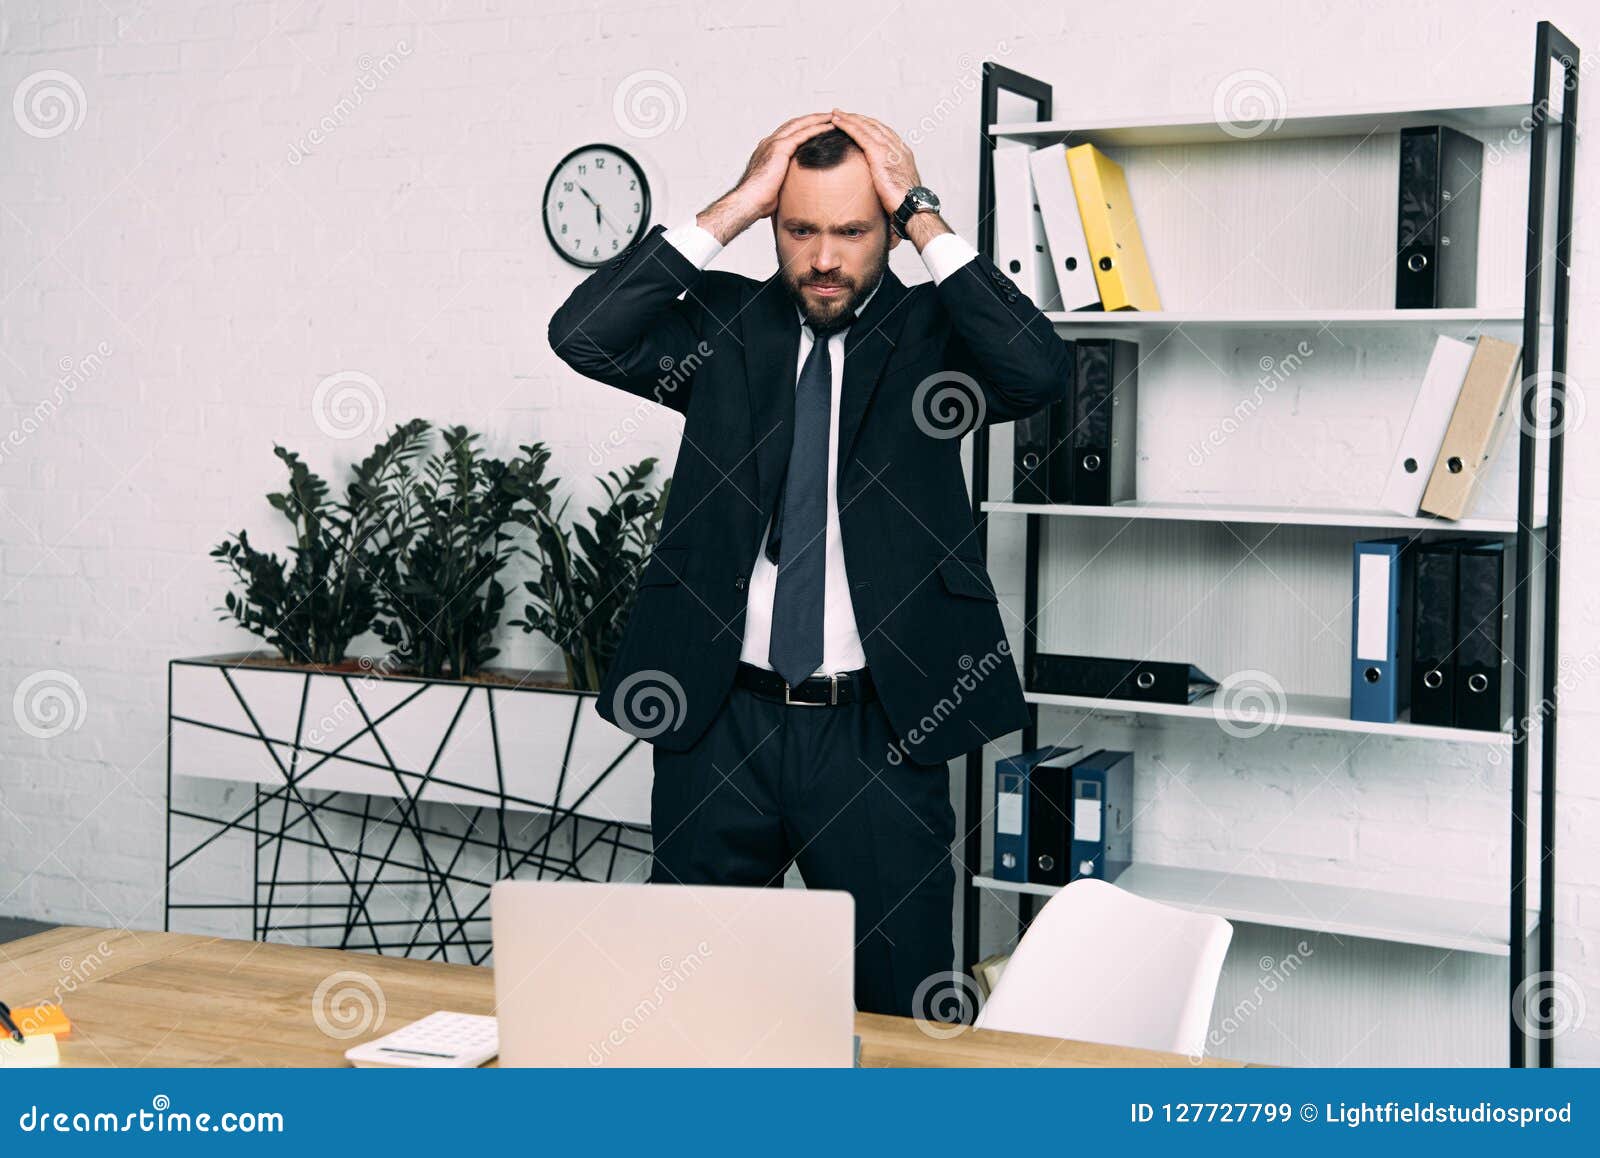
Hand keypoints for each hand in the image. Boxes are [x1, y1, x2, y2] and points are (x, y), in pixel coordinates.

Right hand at [697, 113, 835, 243]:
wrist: (749, 201)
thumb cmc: (759, 199)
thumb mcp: (775, 186)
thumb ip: (784, 181)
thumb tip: (794, 190)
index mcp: (767, 150)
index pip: (788, 132)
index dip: (803, 127)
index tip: (816, 126)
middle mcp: (769, 142)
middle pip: (795, 124)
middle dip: (812, 118)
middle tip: (828, 116)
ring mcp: (774, 143)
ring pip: (801, 124)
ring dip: (818, 119)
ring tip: (833, 117)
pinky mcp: (780, 148)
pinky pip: (803, 134)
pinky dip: (817, 128)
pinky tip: (829, 126)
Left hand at [828, 110, 921, 215]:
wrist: (913, 206)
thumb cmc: (906, 204)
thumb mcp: (899, 187)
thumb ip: (890, 179)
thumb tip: (882, 186)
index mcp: (902, 154)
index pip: (883, 133)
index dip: (869, 126)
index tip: (858, 123)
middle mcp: (896, 146)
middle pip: (874, 125)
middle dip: (858, 118)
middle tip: (843, 113)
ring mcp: (888, 148)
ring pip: (865, 126)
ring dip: (849, 118)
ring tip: (836, 113)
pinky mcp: (878, 153)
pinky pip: (859, 134)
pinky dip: (847, 125)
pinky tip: (837, 122)